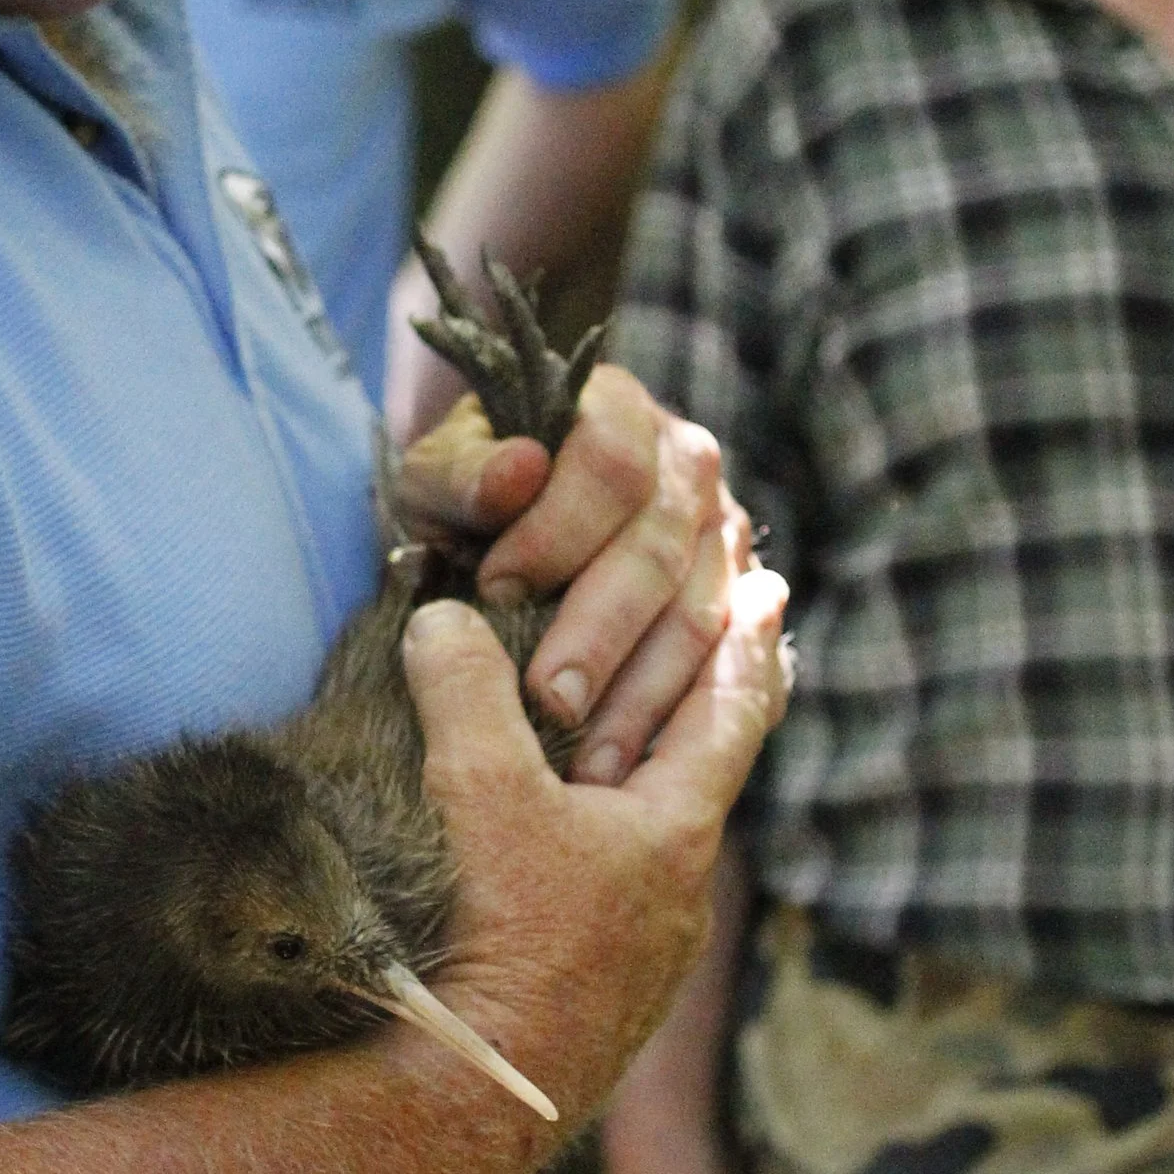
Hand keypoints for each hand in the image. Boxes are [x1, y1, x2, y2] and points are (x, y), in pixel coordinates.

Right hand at [395, 564, 789, 1141]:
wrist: (476, 1098)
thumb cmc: (497, 936)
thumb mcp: (479, 788)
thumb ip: (466, 688)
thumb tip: (442, 619)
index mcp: (676, 836)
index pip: (729, 717)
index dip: (745, 648)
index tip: (769, 593)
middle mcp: (678, 901)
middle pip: (696, 782)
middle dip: (691, 712)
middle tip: (705, 652)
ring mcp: (644, 963)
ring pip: (648, 851)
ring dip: (636, 794)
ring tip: (613, 751)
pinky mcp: (598, 1007)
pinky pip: (608, 907)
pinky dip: (593, 860)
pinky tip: (553, 863)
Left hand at [396, 367, 744, 783]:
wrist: (500, 533)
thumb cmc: (464, 502)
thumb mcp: (438, 482)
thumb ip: (465, 474)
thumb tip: (518, 471)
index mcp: (620, 411)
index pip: (612, 466)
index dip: (555, 532)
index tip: (495, 589)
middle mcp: (688, 465)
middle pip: (661, 552)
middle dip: (600, 634)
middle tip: (546, 699)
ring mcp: (721, 534)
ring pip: (701, 616)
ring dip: (643, 695)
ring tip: (584, 759)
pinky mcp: (735, 600)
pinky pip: (730, 667)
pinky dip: (683, 719)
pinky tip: (641, 763)